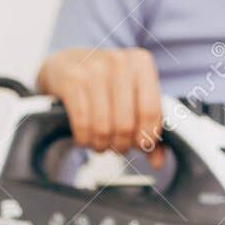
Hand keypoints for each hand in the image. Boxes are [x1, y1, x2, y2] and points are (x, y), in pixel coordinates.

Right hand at [37, 47, 165, 167]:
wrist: (66, 64)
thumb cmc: (105, 84)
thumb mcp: (131, 97)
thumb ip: (148, 127)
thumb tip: (158, 161)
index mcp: (141, 63)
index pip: (151, 112)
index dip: (145, 137)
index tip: (138, 145)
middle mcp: (119, 63)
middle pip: (126, 125)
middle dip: (121, 145)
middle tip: (117, 146)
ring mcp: (94, 71)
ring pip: (103, 128)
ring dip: (101, 145)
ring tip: (100, 143)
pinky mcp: (72, 82)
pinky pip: (83, 125)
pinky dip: (84, 139)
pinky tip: (85, 138)